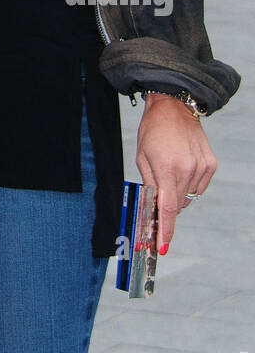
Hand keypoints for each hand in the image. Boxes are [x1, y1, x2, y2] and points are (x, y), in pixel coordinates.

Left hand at [136, 93, 216, 251]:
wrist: (175, 106)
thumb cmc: (153, 130)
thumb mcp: (142, 156)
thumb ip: (150, 184)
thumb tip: (155, 208)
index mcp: (167, 168)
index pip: (168, 208)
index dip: (165, 230)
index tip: (163, 247)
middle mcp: (187, 169)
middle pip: (178, 204)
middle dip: (167, 206)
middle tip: (160, 193)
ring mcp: (201, 168)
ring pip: (189, 197)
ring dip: (179, 193)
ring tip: (171, 170)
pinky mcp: (211, 165)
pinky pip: (199, 187)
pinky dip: (190, 184)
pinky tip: (183, 167)